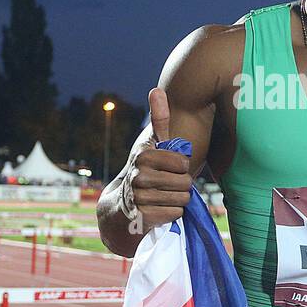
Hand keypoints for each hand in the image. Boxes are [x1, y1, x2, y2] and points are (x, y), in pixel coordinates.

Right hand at [124, 88, 190, 231]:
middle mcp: (138, 175)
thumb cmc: (145, 172)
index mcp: (144, 155)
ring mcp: (139, 197)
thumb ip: (159, 119)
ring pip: (181, 199)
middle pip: (185, 183)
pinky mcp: (141, 217)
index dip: (182, 167)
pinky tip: (161, 209)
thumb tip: (157, 89)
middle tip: (168, 185)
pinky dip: (173, 214)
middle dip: (182, 186)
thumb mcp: (152, 145)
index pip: (183, 162)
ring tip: (163, 197)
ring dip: (178, 200)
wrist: (121, 207)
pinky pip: (175, 214)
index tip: (171, 167)